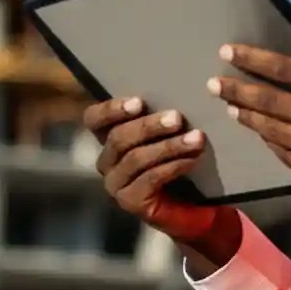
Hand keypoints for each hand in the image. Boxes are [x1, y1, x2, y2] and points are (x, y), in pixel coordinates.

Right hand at [83, 97, 240, 271]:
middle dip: (149, 126)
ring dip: (168, 146)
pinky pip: (150, 179)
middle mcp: (107, 161)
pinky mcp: (130, 202)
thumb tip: (188, 86)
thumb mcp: (170, 131)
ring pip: (135, 159)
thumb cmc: (180, 157)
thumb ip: (165, 113)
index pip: (94, 119)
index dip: (111, 110)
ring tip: (196, 138)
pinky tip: (191, 160)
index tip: (138, 102)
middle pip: (118, 138)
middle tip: (177, 118)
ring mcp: (116, 184)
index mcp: (109, 137)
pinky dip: (173, 167)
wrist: (194, 203)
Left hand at [209, 27, 290, 236]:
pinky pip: (287, 156)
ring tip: (231, 104)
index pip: (288, 70)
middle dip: (239, 89)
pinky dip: (270, 142)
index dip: (254, 60)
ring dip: (250, 116)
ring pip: (274, 131)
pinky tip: (259, 131)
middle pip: (272, 102)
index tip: (229, 52)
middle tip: (215, 82)